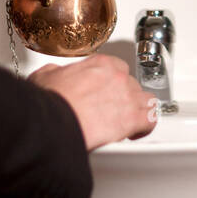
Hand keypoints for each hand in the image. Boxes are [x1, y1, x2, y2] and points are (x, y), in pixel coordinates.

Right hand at [28, 55, 156, 150]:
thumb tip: (55, 74)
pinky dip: (145, 127)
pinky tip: (136, 133)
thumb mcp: (46, 75)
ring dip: (139, 109)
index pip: (117, 68)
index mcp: (101, 64)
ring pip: (145, 100)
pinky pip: (150, 120)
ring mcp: (128, 98)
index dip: (112, 81)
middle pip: (131, 85)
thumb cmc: (50, 100)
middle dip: (123, 97)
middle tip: (112, 109)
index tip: (106, 90)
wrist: (53, 121)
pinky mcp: (132, 119)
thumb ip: (57, 71)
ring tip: (130, 119)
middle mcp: (118, 77)